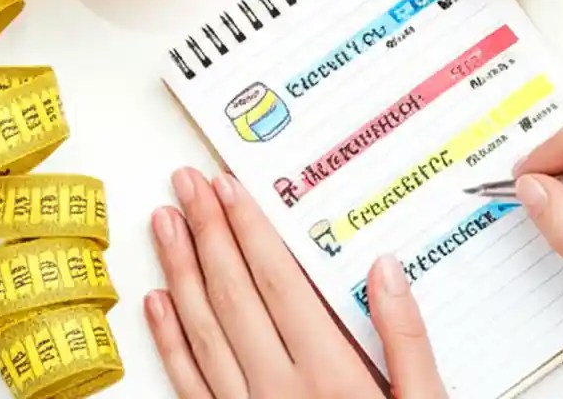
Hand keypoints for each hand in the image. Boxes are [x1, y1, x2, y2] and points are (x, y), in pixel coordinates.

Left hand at [145, 168, 447, 398]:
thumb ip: (406, 340)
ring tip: (163, 224)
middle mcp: (277, 391)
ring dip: (179, 272)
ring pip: (201, 331)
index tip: (228, 188)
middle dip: (206, 233)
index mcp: (329, 376)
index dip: (250, 230)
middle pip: (233, 295)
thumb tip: (384, 268)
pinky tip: (156, 305)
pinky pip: (190, 383)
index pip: (278, 283)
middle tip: (185, 184)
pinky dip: (169, 340)